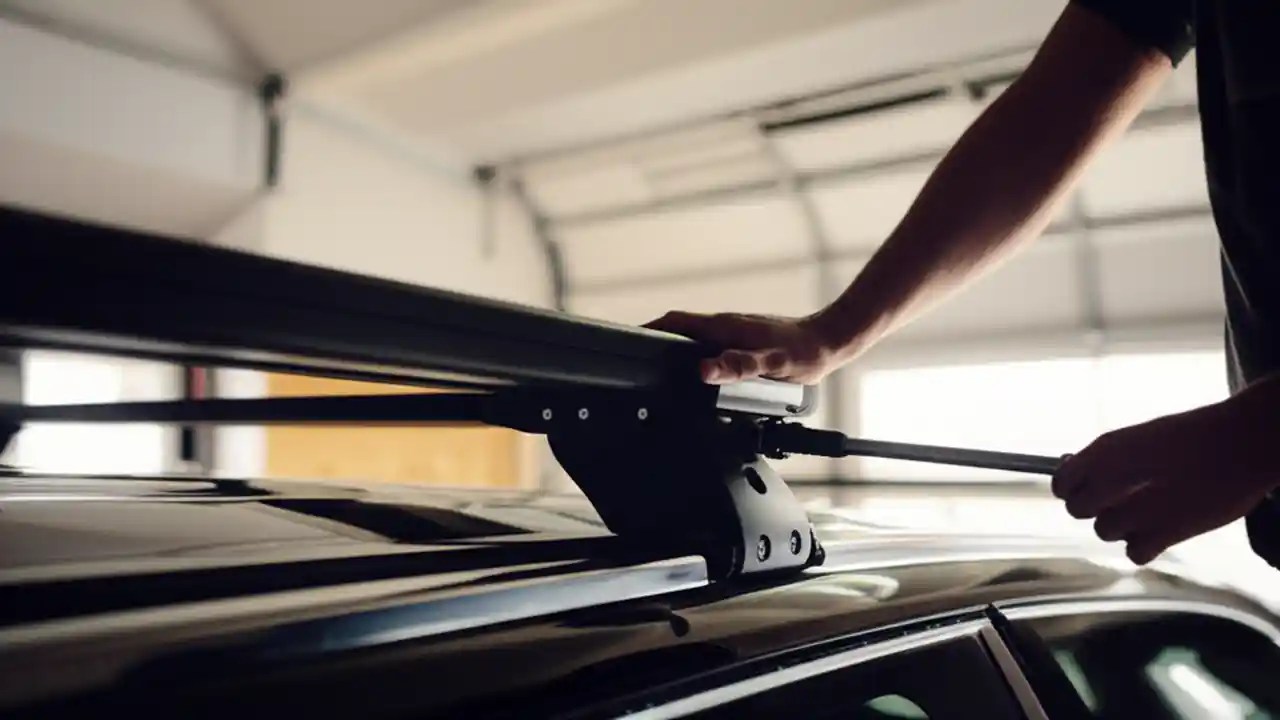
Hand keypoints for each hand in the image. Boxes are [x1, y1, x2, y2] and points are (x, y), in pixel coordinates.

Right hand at [645, 311, 841, 383]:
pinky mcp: (741, 340)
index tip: (628, 340)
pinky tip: (696, 373)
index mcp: (723, 327)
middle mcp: (724, 326)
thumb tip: (703, 371)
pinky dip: (693, 355)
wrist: (828, 342)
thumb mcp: (769, 364)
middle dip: (654, 340)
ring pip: (692, 338)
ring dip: (673, 348)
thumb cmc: (802, 353)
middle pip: (678, 330)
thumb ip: (736, 366)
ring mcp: (732, 332)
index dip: (648, 329)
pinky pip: (708, 345)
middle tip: (637, 361)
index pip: (674, 322)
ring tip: (657, 370)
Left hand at [1053, 396, 1277, 564]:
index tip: (1083, 487)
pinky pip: (1134, 553)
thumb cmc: (1194, 435)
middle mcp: (1111, 482)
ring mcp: (1136, 511)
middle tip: (1120, 499)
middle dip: (1094, 507)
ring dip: (1120, 525)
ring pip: (1104, 532)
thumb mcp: (1140, 436)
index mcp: (1104, 452)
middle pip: (1078, 511)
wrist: (1241, 444)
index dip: (1070, 487)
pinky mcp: (1164, 535)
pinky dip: (1143, 546)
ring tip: (1148, 509)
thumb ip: (1105, 458)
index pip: (1061, 483)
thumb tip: (1077, 471)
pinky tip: (1159, 529)